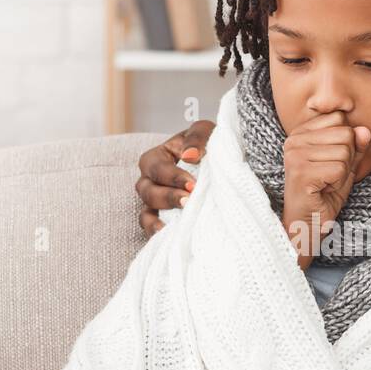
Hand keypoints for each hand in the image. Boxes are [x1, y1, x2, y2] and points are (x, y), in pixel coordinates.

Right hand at [135, 120, 215, 235]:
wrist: (225, 166)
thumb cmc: (209, 146)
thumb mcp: (206, 133)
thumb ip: (197, 138)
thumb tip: (189, 156)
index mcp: (158, 157)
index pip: (155, 166)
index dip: (171, 176)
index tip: (193, 184)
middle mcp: (151, 180)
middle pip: (146, 190)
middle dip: (168, 197)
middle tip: (189, 201)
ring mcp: (155, 202)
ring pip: (146, 212)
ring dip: (160, 219)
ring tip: (180, 221)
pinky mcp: (163, 219)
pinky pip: (152, 229)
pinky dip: (157, 233)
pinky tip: (169, 236)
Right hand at [282, 112, 370, 269]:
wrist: (307, 225)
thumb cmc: (323, 195)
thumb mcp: (345, 166)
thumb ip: (356, 146)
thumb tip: (365, 130)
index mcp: (301, 132)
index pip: (340, 119)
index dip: (345, 144)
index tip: (328, 163)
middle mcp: (294, 140)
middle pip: (345, 133)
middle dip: (346, 159)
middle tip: (328, 177)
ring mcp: (295, 155)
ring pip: (345, 151)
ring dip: (342, 173)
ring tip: (325, 184)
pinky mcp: (301, 172)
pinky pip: (340, 168)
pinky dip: (339, 183)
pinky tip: (323, 191)